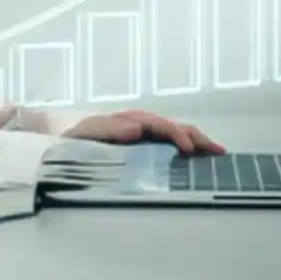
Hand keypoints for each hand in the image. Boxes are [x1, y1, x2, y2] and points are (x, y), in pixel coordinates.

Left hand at [61, 110, 224, 154]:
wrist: (63, 138)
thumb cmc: (75, 136)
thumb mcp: (86, 133)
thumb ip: (109, 130)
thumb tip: (136, 129)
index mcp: (131, 121)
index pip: (162, 125)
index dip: (177, 135)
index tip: (189, 150)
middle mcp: (141, 124)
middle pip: (175, 127)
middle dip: (197, 137)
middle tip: (217, 151)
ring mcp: (143, 133)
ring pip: (176, 134)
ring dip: (197, 142)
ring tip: (216, 153)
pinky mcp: (143, 144)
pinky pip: (168, 144)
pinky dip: (186, 148)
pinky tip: (197, 159)